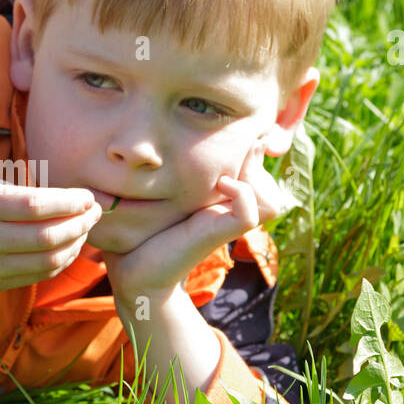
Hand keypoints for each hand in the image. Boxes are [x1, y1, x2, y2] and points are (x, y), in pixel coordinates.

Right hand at [0, 180, 102, 291]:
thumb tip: (70, 203)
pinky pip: (37, 276)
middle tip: (94, 213)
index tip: (87, 197)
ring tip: (85, 230)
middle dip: (80, 224)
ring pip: (47, 261)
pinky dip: (60, 262)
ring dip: (75, 245)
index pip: (38, 206)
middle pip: (48, 237)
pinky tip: (69, 248)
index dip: (70, 203)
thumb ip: (22, 195)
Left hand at [101, 140, 289, 304]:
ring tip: (223, 172)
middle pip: (269, 181)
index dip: (253, 149)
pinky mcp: (221, 235)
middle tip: (223, 157)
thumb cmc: (147, 226)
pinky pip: (251, 211)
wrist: (134, 267)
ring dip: (251, 176)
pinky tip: (221, 184)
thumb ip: (188, 167)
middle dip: (253, 161)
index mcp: (226, 199)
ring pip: (270, 198)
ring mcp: (229, 223)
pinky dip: (241, 192)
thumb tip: (196, 135)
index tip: (229, 139)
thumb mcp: (169, 188)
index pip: (261, 169)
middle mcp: (234, 211)